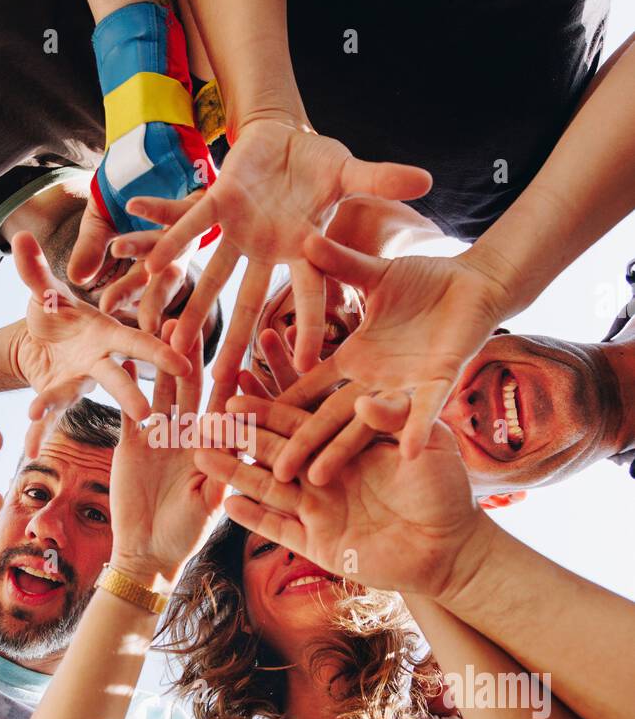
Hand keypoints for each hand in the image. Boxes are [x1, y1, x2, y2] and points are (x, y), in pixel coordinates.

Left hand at [8, 232, 191, 451]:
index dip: (160, 352)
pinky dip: (40, 431)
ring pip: (80, 399)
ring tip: (48, 426)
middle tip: (146, 415)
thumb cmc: (59, 312)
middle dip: (130, 396)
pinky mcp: (57, 395)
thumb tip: (21, 236)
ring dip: (68, 415)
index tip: (182, 363)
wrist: (39, 339)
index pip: (138, 342)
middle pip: (116, 379)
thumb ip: (35, 269)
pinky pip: (49, 415)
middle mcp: (99, 361)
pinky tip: (31, 449)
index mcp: (107, 334)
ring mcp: (79, 381)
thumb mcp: (46, 290)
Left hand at [108, 119, 431, 374]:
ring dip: (191, 312)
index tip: (304, 363)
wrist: (284, 136)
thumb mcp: (350, 170)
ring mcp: (238, 233)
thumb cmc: (322, 162)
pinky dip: (169, 241)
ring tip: (170, 350)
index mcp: (304, 250)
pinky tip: (147, 265)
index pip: (310, 294)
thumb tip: (428, 178)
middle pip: (249, 306)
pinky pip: (189, 226)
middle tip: (222, 392)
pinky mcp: (216, 206)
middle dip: (235, 348)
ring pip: (211, 279)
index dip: (309, 325)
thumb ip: (380, 178)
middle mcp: (268, 252)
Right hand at [109, 329, 229, 586]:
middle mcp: (189, 435)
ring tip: (161, 327)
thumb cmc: (185, 534)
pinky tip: (127, 358)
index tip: (239, 348)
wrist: (145, 552)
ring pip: (163, 390)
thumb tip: (232, 440)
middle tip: (195, 321)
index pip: (225, 406)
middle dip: (195, 355)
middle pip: (194, 387)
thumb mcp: (209, 505)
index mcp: (214, 447)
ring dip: (162, 361)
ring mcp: (159, 436)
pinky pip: (129, 408)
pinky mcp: (130, 442)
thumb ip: (222, 472)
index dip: (231, 379)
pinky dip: (128, 385)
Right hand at [193, 394, 489, 600]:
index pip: (299, 419)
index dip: (267, 405)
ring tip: (200, 456)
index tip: (234, 388)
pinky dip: (254, 519)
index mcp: (346, 445)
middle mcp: (325, 474)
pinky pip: (280, 529)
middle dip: (238, 435)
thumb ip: (396, 420)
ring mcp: (319, 509)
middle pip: (273, 449)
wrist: (453, 550)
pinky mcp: (319, 544)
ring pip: (267, 486)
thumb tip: (364, 398)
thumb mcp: (428, 445)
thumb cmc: (447, 491)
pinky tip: (225, 504)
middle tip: (202, 418)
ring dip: (234, 472)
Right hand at [284, 241, 511, 457]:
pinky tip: (409, 453)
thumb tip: (303, 240)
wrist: (475, 284)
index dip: (278, 404)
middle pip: (329, 417)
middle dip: (301, 444)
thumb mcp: (374, 274)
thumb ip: (341, 265)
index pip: (308, 386)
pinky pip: (427, 410)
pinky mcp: (439, 382)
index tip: (244, 424)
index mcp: (354, 357)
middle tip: (271, 472)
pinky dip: (418, 430)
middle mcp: (374, 380)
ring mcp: (405, 385)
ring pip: (369, 424)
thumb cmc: (424, 282)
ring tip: (319, 478)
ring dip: (344, 450)